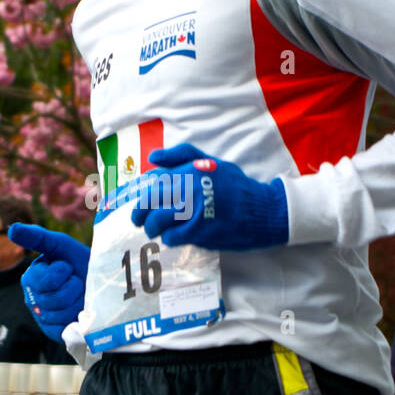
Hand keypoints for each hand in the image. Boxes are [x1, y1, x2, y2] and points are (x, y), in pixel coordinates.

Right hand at [9, 222, 89, 341]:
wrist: (98, 282)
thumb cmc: (78, 262)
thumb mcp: (60, 245)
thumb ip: (37, 237)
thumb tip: (12, 229)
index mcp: (30, 278)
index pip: (47, 280)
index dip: (63, 271)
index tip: (66, 267)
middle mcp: (32, 299)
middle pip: (55, 299)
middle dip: (73, 287)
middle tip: (76, 282)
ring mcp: (42, 317)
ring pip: (62, 314)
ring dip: (77, 302)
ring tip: (79, 295)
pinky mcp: (52, 332)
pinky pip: (64, 329)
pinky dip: (75, 319)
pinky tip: (77, 311)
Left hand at [130, 143, 288, 249]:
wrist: (262, 210)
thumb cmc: (236, 185)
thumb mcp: (211, 162)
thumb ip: (181, 156)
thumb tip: (152, 157)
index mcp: (188, 170)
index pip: (152, 180)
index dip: (137, 192)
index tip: (131, 201)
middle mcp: (188, 188)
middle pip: (149, 201)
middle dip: (139, 213)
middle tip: (139, 220)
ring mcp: (192, 210)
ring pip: (157, 221)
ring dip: (152, 228)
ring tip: (155, 230)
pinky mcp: (199, 230)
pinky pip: (172, 237)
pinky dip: (169, 238)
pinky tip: (174, 237)